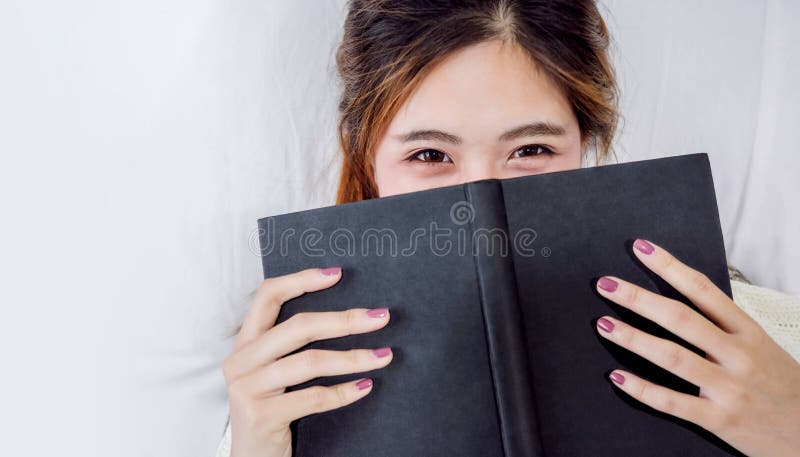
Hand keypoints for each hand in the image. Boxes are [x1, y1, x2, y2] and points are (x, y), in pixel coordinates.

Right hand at [222, 266, 392, 456]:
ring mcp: (247, 388)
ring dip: (352, 357)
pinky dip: (344, 392)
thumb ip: (290, 346)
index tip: (337, 275)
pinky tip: (366, 387)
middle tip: (380, 317)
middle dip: (344, 320)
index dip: (301, 280)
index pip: (267, 296)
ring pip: (309, 362)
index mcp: (244, 342)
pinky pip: (313, 398)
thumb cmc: (269, 409)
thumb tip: (347, 317)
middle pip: (298, 327)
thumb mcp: (271, 372)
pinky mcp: (260, 416)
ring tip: (383, 355)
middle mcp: (240, 360)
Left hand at [594, 239, 799, 456]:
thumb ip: (723, 325)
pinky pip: (673, 402)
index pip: (703, 290)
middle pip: (681, 319)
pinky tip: (617, 375)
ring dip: (634, 338)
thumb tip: (677, 296)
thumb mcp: (760, 345)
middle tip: (605, 284)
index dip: (670, 267)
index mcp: (748, 331)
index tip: (640, 248)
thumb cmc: (779, 383)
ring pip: (673, 357)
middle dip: (640, 299)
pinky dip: (642, 388)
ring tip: (603, 324)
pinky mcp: (719, 419)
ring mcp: (729, 388)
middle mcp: (738, 355)